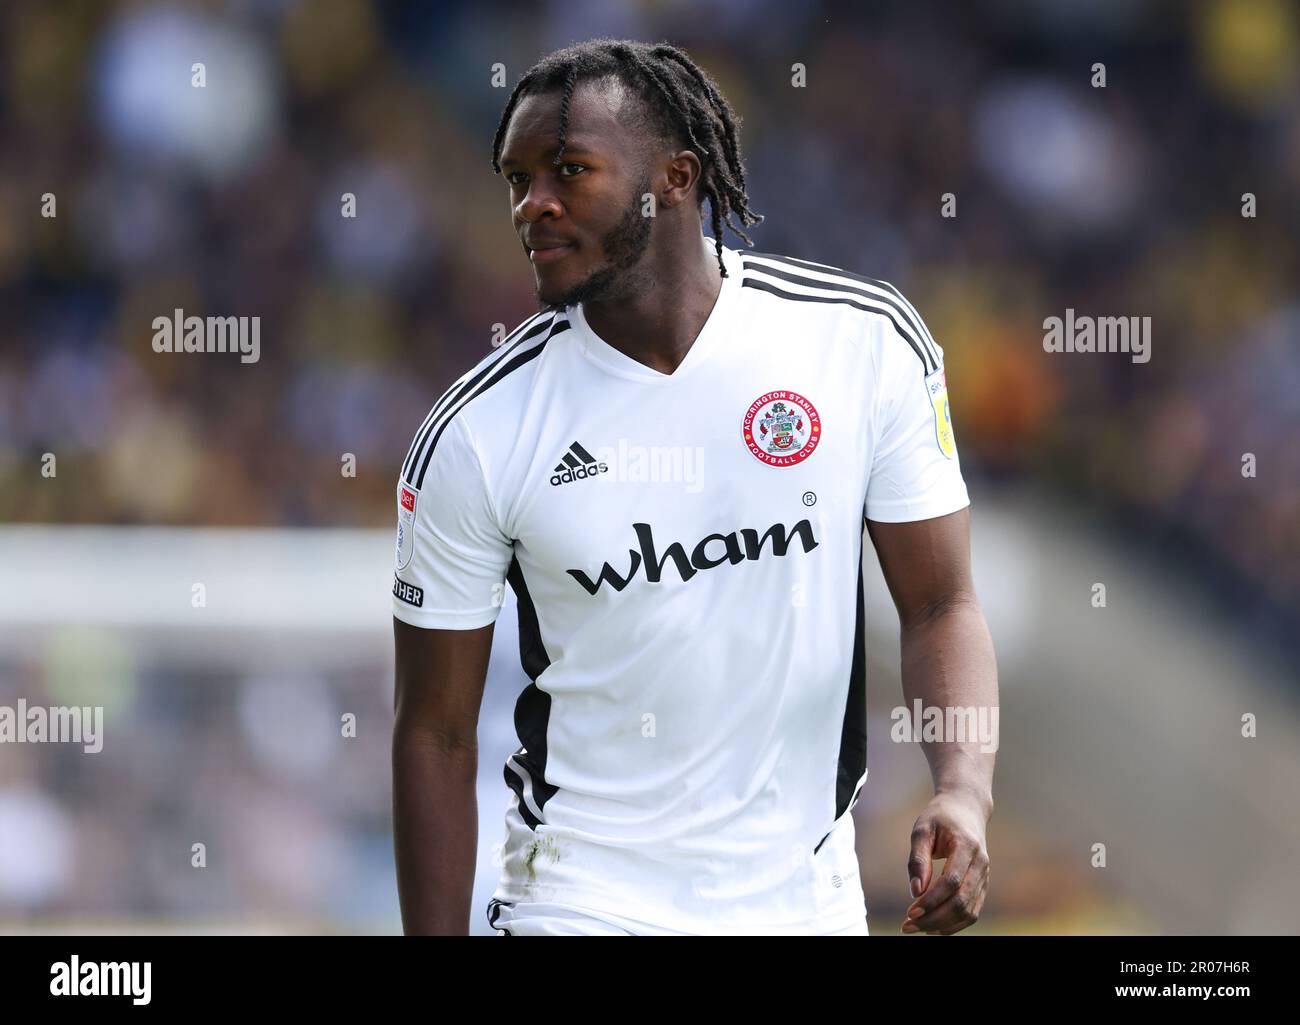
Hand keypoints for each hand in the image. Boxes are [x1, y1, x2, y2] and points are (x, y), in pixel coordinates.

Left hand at [901, 789, 990, 934]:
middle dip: (934, 918)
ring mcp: (984, 876)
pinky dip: (954, 923)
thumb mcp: (922, 829)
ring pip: (969, 911)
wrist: (966, 809)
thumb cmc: (940, 818)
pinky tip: (933, 926)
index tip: (910, 912)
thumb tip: (915, 892)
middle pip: (961, 901)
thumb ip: (918, 859)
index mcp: (967, 846)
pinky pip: (972, 911)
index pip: (952, 882)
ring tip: (918, 928)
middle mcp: (980, 864)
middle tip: (907, 926)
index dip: (931, 900)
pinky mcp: (982, 885)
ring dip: (943, 925)